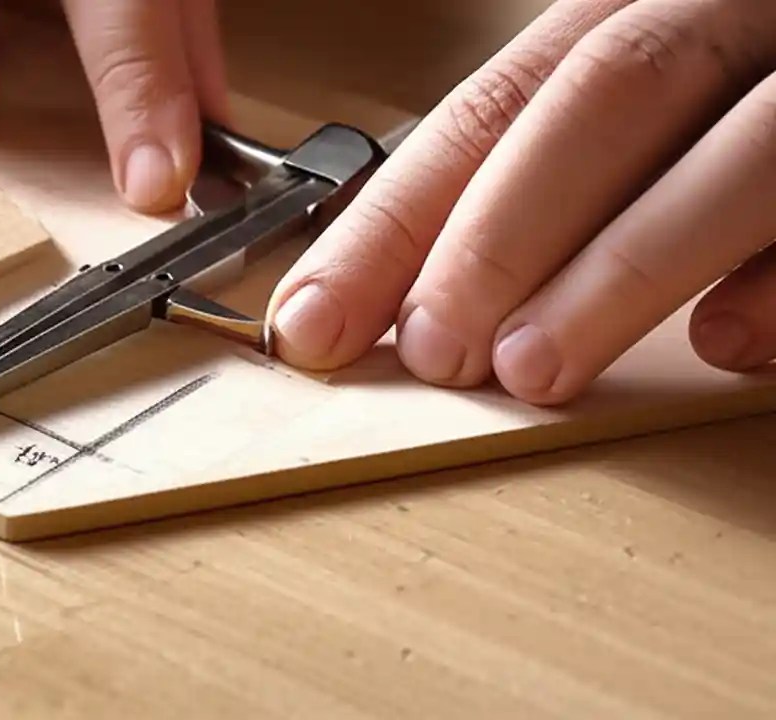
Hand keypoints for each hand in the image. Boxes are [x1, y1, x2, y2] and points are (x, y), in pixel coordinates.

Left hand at [267, 0, 775, 404]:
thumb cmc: (739, 99)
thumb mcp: (638, 112)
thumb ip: (550, 183)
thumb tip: (425, 299)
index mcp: (638, 6)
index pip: (492, 106)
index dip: (396, 216)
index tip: (317, 318)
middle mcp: (731, 9)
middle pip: (602, 100)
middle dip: (501, 234)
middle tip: (433, 351)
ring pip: (738, 152)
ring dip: (622, 268)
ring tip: (531, 368)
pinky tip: (726, 346)